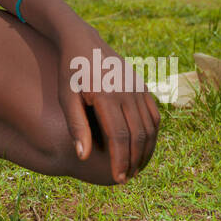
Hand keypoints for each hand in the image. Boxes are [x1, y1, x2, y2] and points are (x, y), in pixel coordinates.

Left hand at [54, 17, 159, 183]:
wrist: (83, 41)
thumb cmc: (70, 73)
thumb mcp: (66, 97)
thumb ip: (76, 126)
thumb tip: (84, 157)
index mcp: (106, 95)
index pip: (120, 137)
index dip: (120, 160)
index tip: (117, 179)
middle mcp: (127, 91)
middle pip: (138, 134)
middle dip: (134, 160)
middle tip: (126, 178)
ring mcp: (138, 87)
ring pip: (150, 127)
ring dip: (146, 150)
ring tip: (135, 168)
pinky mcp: (143, 85)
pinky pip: (154, 115)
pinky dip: (152, 134)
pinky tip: (143, 147)